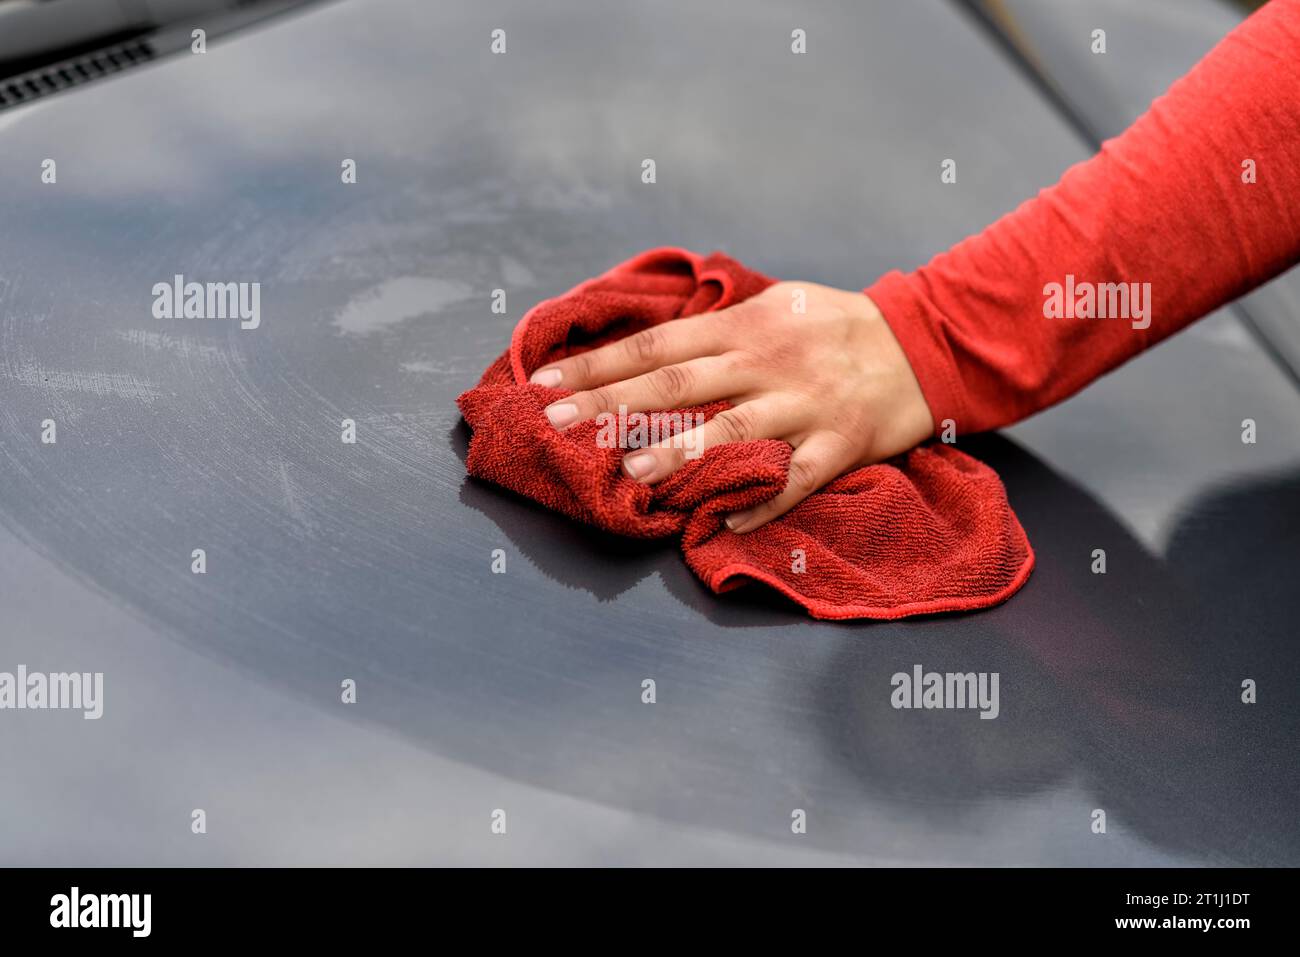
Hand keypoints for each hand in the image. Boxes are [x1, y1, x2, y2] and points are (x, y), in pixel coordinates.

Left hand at [530, 281, 933, 531]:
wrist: (922, 342)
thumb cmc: (832, 327)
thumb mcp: (773, 306)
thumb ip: (716, 329)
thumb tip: (646, 351)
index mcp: (743, 327)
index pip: (654, 345)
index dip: (597, 364)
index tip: (544, 383)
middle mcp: (765, 363)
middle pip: (677, 383)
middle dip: (611, 403)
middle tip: (558, 422)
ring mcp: (803, 404)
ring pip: (732, 428)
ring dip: (678, 451)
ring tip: (630, 474)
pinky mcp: (839, 443)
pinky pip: (796, 477)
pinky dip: (763, 500)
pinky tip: (726, 520)